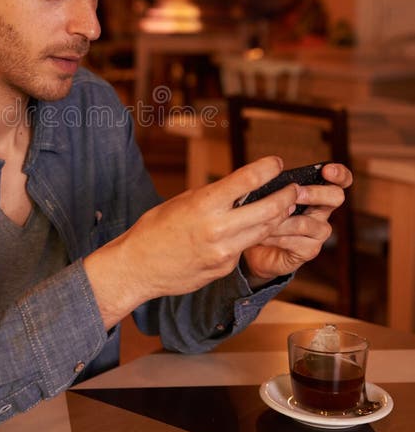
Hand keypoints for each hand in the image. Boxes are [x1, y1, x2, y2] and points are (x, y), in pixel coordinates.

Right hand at [84, 156, 300, 327]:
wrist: (138, 267)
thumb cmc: (155, 229)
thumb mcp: (182, 202)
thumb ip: (214, 196)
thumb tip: (242, 186)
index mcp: (204, 204)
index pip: (248, 180)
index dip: (268, 168)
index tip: (277, 163)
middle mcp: (218, 228)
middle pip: (269, 209)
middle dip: (287, 196)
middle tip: (293, 189)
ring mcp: (223, 252)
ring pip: (265, 230)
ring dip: (278, 217)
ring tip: (283, 207)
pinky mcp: (224, 268)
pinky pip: (246, 248)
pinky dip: (253, 236)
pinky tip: (252, 230)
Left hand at [241, 161, 352, 283]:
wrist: (256, 248)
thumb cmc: (263, 215)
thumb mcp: (269, 196)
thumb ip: (276, 186)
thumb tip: (268, 174)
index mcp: (317, 192)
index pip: (341, 180)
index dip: (339, 174)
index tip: (326, 170)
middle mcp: (323, 211)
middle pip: (336, 197)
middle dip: (314, 193)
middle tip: (295, 193)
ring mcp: (319, 232)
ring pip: (306, 223)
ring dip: (281, 220)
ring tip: (261, 219)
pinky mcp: (310, 250)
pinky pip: (294, 241)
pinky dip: (274, 237)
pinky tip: (261, 236)